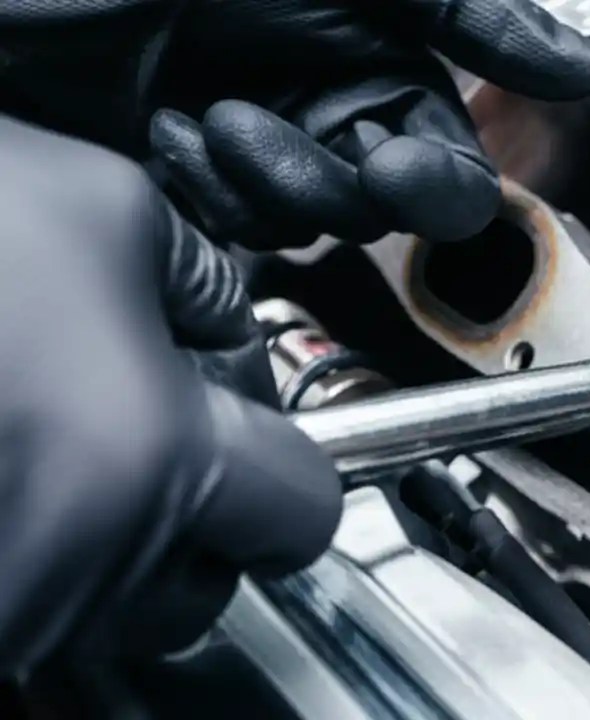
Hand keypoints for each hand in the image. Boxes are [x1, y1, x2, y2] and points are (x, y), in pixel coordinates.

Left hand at [0, 0, 589, 247]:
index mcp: (371, 47)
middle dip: (325, 181)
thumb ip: (466, 13)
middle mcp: (319, 97)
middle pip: (380, 208)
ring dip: (254, 186)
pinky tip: (156, 129)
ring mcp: (252, 141)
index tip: (396, 167)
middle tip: (259, 126)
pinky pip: (229, 235)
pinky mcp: (185, 180)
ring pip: (305, 230)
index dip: (435, 183)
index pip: (449, 159)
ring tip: (195, 112)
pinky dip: (197, 193)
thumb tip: (580, 66)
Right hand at [0, 116, 341, 671]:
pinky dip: (25, 537)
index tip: (256, 431)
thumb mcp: (107, 206)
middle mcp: (73, 560)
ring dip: (99, 529)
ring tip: (36, 421)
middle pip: (204, 585)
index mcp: (153, 461)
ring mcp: (1, 603)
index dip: (289, 463)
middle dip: (193, 516)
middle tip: (140, 426)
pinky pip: (25, 599)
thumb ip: (202, 282)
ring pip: (104, 603)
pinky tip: (3, 449)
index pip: (301, 514)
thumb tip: (220, 330)